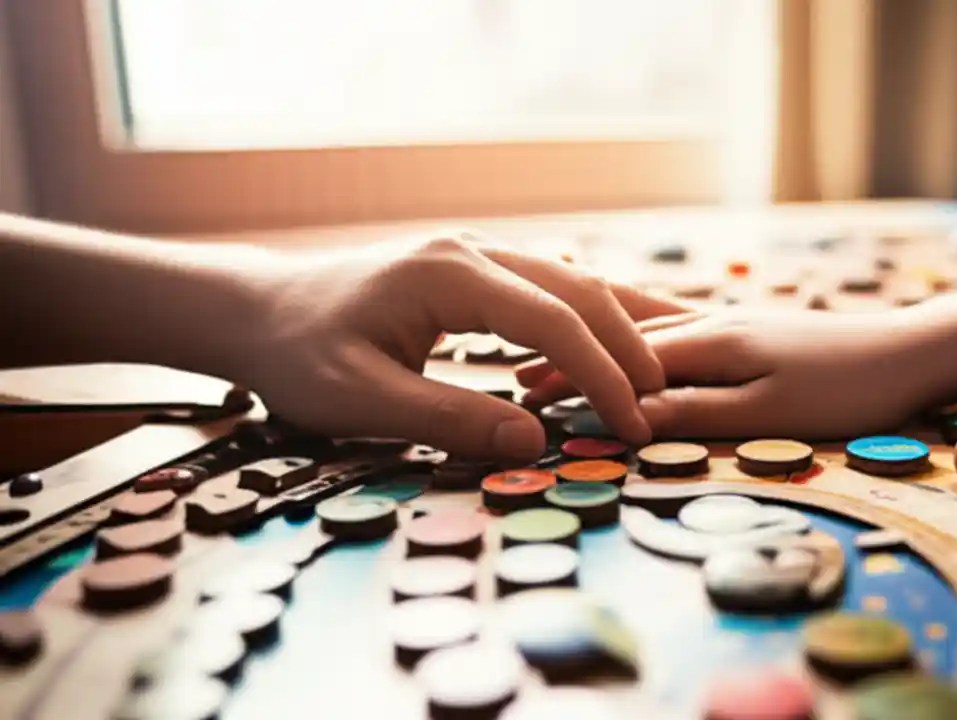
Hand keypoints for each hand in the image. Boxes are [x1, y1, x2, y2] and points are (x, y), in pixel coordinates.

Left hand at [234, 233, 686, 460]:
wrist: (257, 310)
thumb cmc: (298, 355)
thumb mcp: (359, 399)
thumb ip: (447, 418)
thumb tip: (535, 444)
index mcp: (450, 274)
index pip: (554, 321)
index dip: (601, 375)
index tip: (632, 425)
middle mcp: (474, 250)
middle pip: (579, 290)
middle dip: (628, 348)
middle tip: (658, 406)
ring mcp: (477, 253)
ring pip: (574, 281)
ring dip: (619, 327)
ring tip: (658, 374)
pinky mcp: (474, 270)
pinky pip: (551, 288)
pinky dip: (590, 318)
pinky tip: (612, 346)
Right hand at [519, 308, 943, 439]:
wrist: (913, 352)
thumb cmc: (845, 391)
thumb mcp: (767, 413)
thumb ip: (694, 413)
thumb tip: (626, 416)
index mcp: (711, 342)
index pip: (622, 359)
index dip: (572, 374)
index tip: (523, 389)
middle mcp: (715, 323)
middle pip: (628, 341)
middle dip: (576, 358)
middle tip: (524, 378)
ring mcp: (736, 322)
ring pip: (653, 332)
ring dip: (606, 348)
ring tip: (565, 359)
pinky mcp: (755, 331)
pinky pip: (681, 333)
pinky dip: (643, 343)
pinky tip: (639, 347)